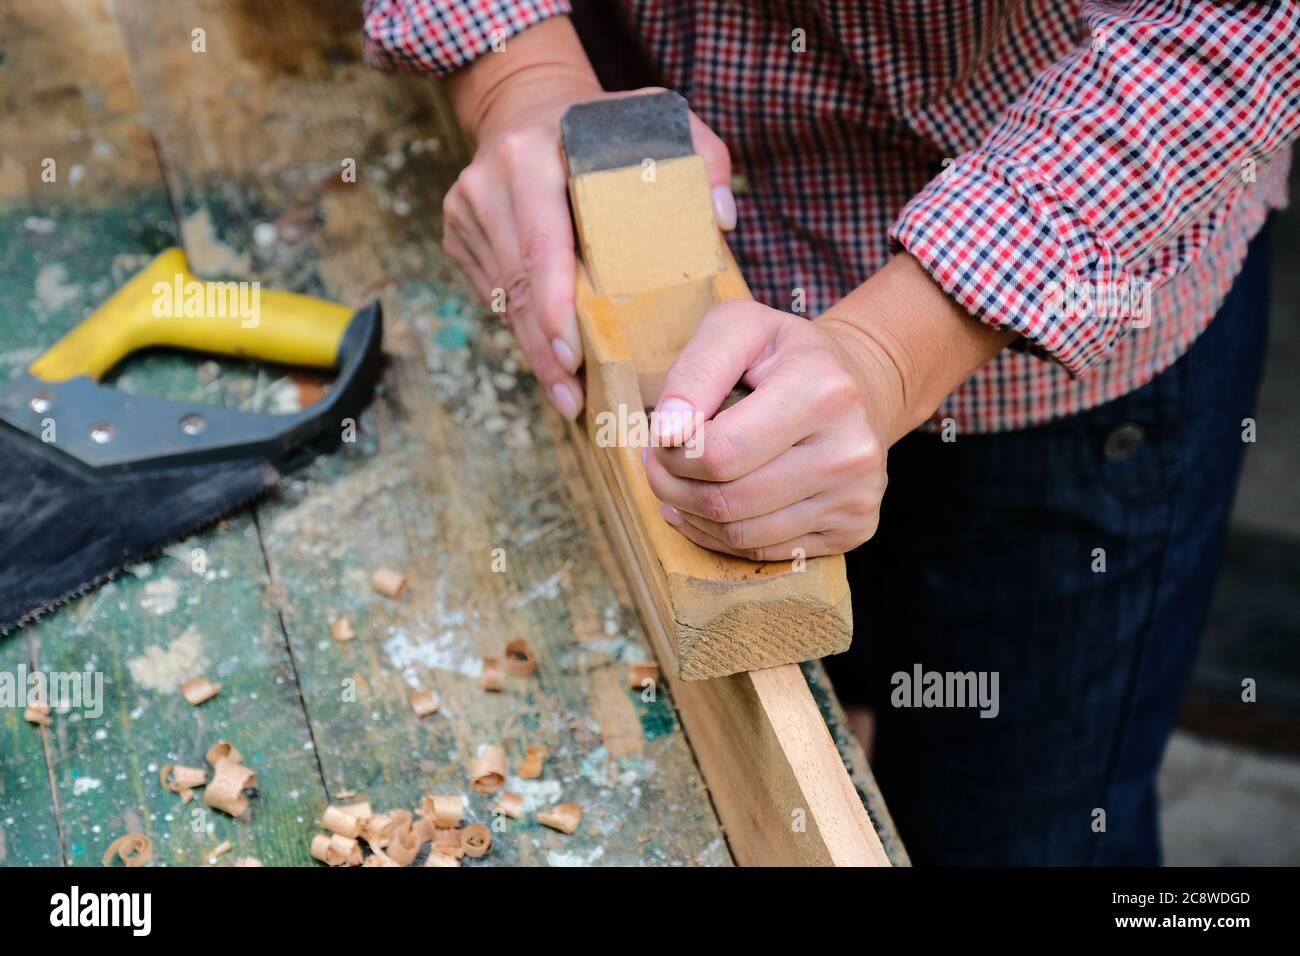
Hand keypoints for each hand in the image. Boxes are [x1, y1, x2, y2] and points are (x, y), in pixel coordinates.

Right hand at [440, 20, 734, 418]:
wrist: (527, 103)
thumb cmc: (602, 124)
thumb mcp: (657, 120)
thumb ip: (700, 156)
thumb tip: (721, 219)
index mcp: (529, 156)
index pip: (540, 247)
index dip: (555, 309)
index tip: (572, 357)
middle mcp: (486, 184)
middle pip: (519, 287)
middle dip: (546, 350)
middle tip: (574, 401)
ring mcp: (465, 212)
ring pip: (503, 300)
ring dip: (534, 351)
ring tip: (567, 395)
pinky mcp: (459, 234)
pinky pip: (493, 295)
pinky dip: (522, 329)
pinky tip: (550, 359)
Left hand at [644, 253, 1013, 558]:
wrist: (862, 385)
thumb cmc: (786, 356)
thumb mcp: (739, 328)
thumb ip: (696, 370)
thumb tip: (668, 432)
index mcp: (823, 391)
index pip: (720, 453)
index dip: (673, 452)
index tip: (662, 435)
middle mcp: (849, 450)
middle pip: (727, 500)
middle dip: (674, 485)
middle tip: (659, 463)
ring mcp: (856, 497)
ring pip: (740, 535)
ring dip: (692, 514)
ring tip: (680, 483)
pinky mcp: (854, 529)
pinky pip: (763, 553)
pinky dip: (720, 536)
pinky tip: (709, 507)